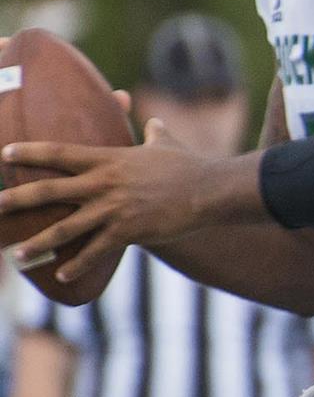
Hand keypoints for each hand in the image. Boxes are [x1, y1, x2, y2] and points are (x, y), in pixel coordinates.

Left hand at [0, 119, 247, 285]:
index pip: (60, 153)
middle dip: (18, 199)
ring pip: (67, 227)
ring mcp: (115, 209)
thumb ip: (153, 131)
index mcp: (109, 159)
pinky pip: (96, 251)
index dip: (30, 153)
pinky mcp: (129, 231)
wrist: (211, 190)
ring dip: (39, 242)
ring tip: (17, 254)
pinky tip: (62, 276)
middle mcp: (104, 184)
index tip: (5, 154)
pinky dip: (78, 265)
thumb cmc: (189, 166)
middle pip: (51, 191)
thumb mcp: (167, 143)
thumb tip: (152, 120)